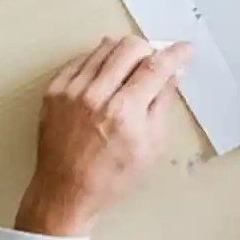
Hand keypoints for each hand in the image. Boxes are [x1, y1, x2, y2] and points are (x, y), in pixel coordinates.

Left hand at [14, 36, 191, 236]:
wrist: (65, 192)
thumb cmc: (113, 177)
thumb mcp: (152, 147)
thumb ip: (163, 105)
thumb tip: (172, 75)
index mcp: (124, 112)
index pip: (156, 67)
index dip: (176, 53)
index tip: (185, 49)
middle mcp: (96, 96)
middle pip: (129, 47)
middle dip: (149, 49)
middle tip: (154, 63)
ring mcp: (70, 91)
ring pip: (104, 47)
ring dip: (123, 52)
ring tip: (130, 69)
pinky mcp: (53, 92)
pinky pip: (80, 59)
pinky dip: (98, 61)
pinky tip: (105, 75)